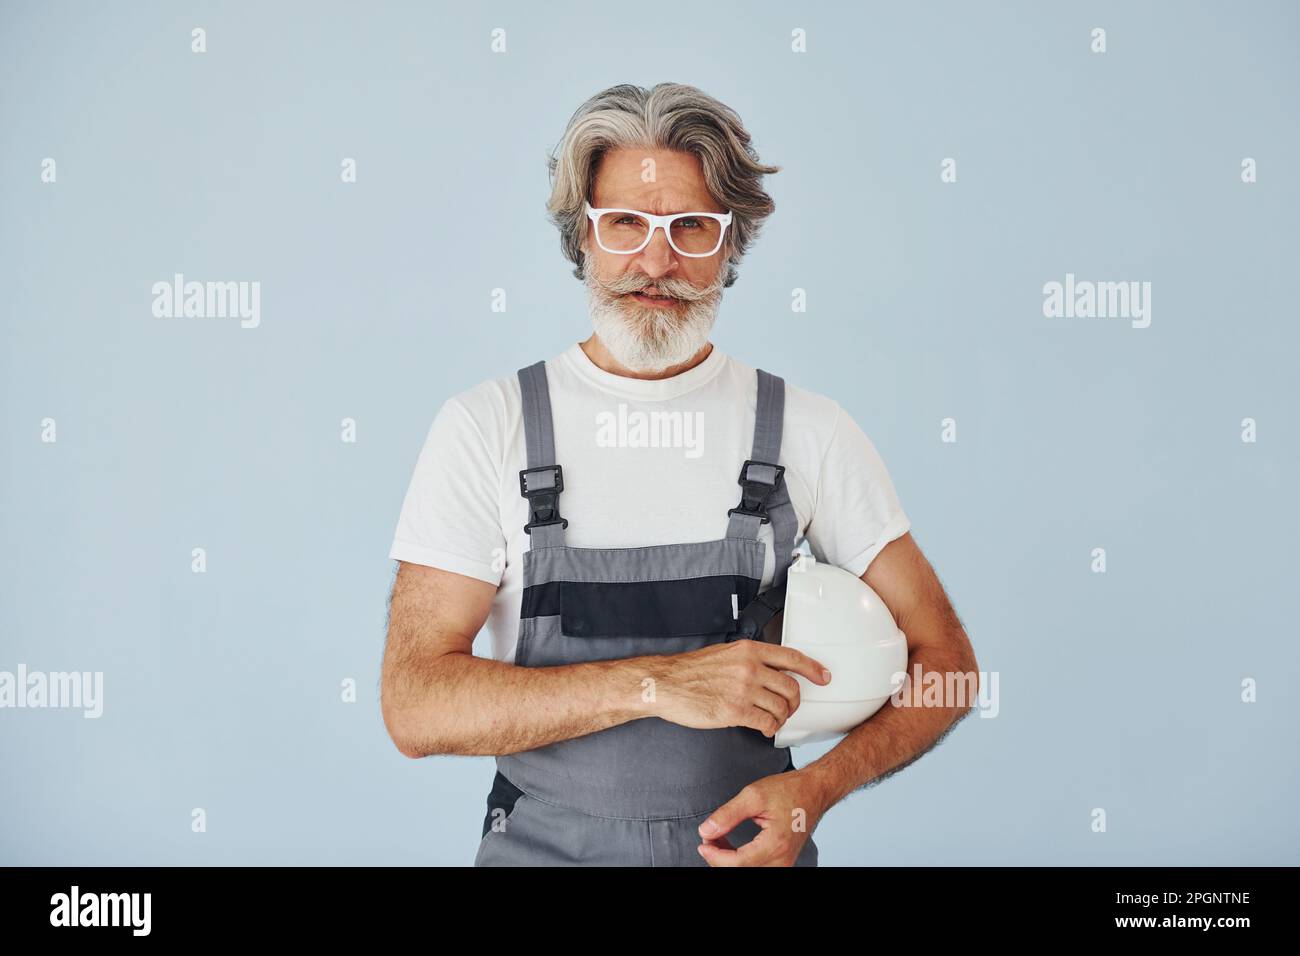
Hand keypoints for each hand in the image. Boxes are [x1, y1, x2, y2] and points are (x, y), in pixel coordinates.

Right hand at [648, 640, 830, 735]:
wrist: (666, 684)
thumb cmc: (690, 672)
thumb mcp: (724, 654)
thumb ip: (748, 660)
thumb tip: (769, 670)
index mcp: (748, 651)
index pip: (791, 657)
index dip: (812, 668)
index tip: (823, 676)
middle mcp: (749, 667)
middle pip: (791, 687)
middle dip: (794, 702)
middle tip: (788, 708)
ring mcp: (743, 689)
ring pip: (781, 707)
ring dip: (780, 717)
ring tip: (772, 720)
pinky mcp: (735, 711)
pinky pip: (766, 722)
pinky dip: (770, 728)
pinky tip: (764, 728)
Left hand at [697, 770, 823, 866]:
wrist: (814, 791)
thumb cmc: (789, 790)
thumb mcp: (754, 795)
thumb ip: (727, 815)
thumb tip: (706, 831)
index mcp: (776, 844)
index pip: (737, 863)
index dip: (715, 856)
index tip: (703, 843)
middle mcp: (782, 860)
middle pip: (740, 871)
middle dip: (719, 858)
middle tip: (709, 837)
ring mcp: (783, 863)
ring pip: (747, 871)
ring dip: (728, 861)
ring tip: (718, 839)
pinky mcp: (781, 862)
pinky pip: (755, 867)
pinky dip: (739, 860)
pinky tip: (729, 845)